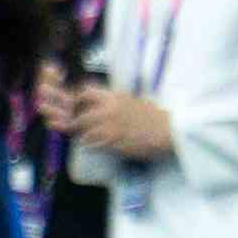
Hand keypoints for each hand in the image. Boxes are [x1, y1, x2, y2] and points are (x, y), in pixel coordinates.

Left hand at [57, 84, 178, 167]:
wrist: (167, 129)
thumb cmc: (153, 116)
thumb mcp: (131, 100)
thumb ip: (114, 101)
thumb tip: (101, 103)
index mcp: (114, 96)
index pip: (86, 92)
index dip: (76, 100)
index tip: (74, 106)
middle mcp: (109, 109)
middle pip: (80, 114)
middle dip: (73, 121)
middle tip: (70, 125)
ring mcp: (110, 126)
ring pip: (83, 130)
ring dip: (80, 135)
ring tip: (82, 137)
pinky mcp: (113, 141)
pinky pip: (93, 144)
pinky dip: (89, 145)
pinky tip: (91, 145)